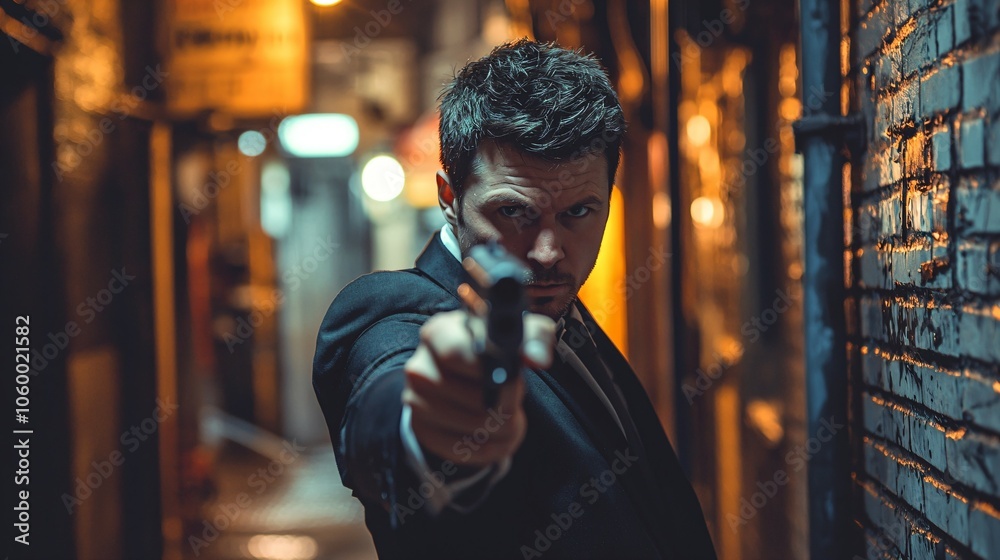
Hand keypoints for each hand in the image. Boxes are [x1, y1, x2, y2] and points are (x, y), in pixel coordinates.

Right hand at [403, 309, 554, 466]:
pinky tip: (493, 430)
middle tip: (514, 394)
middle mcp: (419, 367)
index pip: (457, 353)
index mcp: (438, 333)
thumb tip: (537, 358)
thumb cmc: (494, 350)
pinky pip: (468, 450)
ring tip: (506, 411)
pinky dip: (492, 446)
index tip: (513, 374)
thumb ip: (534, 339)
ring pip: (478, 426)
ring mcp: (416, 401)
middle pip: (476, 398)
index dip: (493, 368)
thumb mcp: (518, 334)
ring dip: (505, 426)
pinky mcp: (422, 432)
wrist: (464, 376)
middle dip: (509, 401)